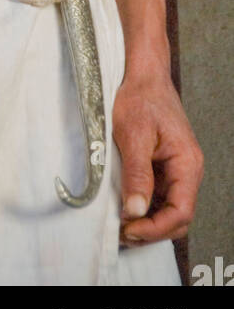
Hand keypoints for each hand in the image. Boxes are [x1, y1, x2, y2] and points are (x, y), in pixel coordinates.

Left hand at [112, 69, 202, 245]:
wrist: (142, 75)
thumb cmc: (140, 98)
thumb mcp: (134, 135)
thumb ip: (137, 174)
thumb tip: (136, 211)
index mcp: (187, 164)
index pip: (181, 212)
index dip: (156, 228)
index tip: (129, 230)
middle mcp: (187, 171)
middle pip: (177, 216)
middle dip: (152, 230)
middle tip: (122, 233)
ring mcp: (176, 170)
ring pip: (168, 208)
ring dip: (147, 221)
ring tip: (121, 225)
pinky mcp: (164, 166)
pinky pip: (159, 195)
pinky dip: (144, 207)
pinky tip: (125, 208)